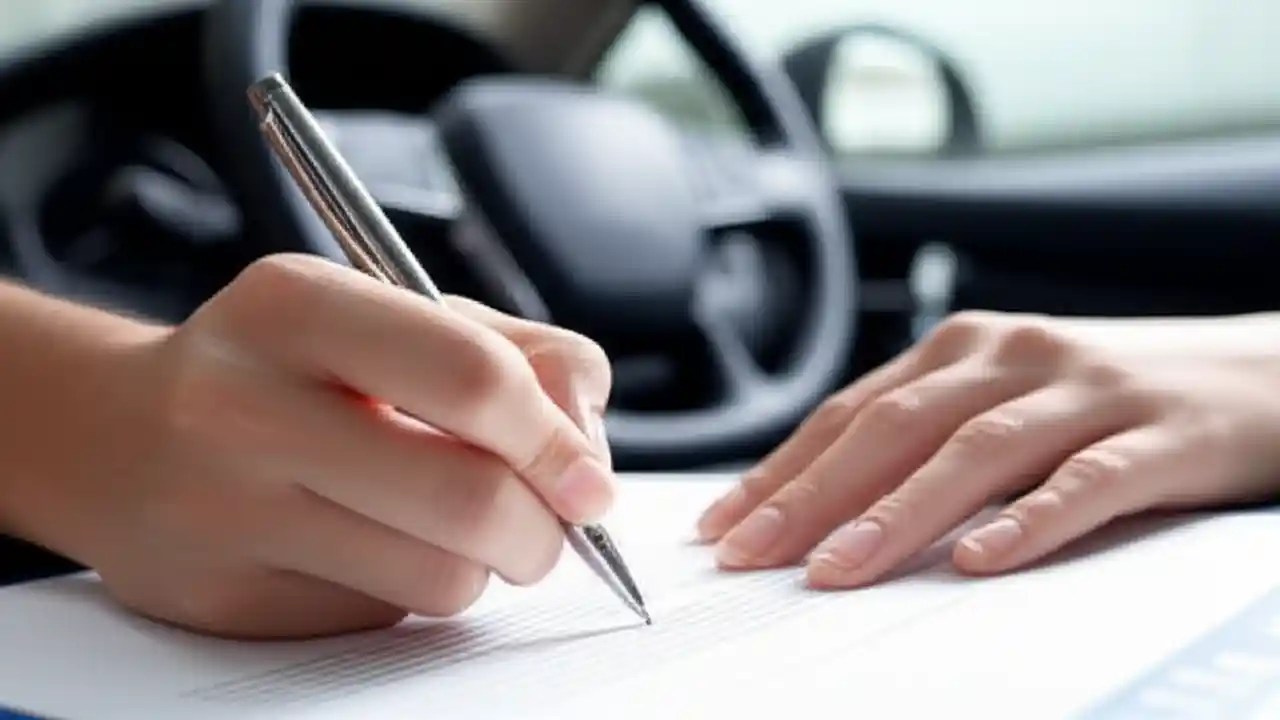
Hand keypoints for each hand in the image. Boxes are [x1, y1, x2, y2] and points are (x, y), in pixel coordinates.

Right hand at [34, 254, 613, 638]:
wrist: (120, 435)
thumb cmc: (289, 365)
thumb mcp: (397, 312)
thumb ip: (520, 355)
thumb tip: (588, 455)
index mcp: (297, 305)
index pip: (475, 378)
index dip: (558, 441)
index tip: (589, 481)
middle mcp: (243, 404)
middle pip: (469, 499)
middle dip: (545, 530)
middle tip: (550, 525)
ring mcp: (225, 511)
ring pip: (440, 578)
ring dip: (484, 564)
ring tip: (451, 524)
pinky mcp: (225, 600)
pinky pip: (384, 616)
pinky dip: (411, 588)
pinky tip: (368, 545)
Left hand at [697, 311, 1279, 587]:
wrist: (1262, 371)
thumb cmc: (1110, 398)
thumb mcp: (1007, 401)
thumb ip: (928, 439)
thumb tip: (826, 508)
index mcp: (964, 347)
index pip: (853, 412)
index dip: (782, 469)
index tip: (724, 527)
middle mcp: (1012, 354)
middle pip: (895, 426)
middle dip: (813, 495)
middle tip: (750, 555)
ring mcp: (1086, 389)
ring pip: (976, 450)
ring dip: (899, 511)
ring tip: (837, 568)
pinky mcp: (1161, 433)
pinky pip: (1087, 480)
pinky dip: (1030, 520)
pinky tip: (981, 561)